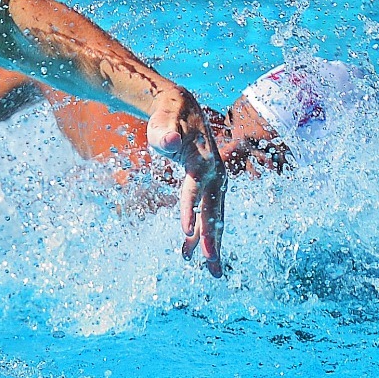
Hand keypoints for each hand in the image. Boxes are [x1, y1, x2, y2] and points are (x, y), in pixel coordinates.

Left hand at [147, 87, 225, 275]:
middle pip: (213, 211)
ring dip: (210, 243)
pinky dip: (202, 232)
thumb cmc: (169, 114)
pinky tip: (193, 248)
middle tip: (212, 267)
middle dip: (213, 240)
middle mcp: (215, 174)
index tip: (185, 233)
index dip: (190, 210)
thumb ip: (163, 130)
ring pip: (213, 217)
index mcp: (203, 161)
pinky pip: (206, 213)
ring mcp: (214, 182)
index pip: (195, 189)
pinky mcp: (209, 186)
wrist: (181, 106)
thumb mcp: (164, 118)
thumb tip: (167, 139)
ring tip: (210, 271)